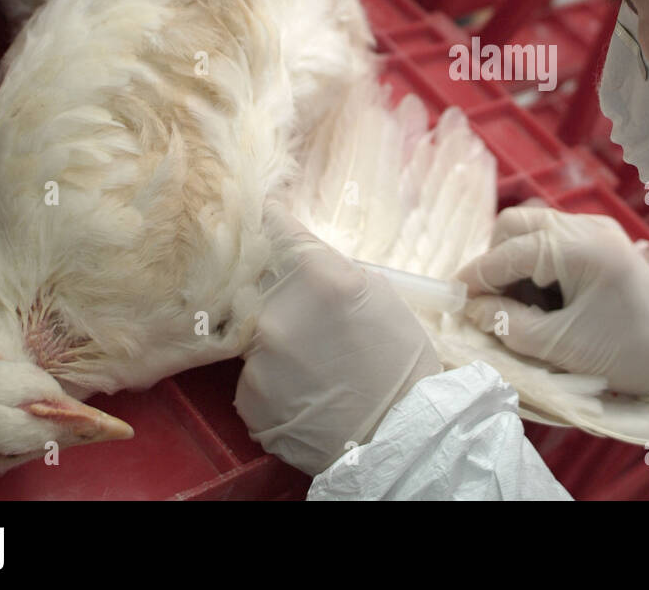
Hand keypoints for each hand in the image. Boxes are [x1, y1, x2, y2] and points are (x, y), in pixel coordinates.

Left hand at [235, 210, 441, 475]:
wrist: (401, 437)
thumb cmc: (400, 361)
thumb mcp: (376, 294)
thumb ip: (325, 269)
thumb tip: (290, 252)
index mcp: (316, 276)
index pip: (266, 224)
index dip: (261, 217)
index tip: (253, 212)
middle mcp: (277, 313)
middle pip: (248, 278)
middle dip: (263, 281)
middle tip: (293, 300)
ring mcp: (257, 360)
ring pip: (247, 331)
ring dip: (269, 337)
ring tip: (309, 358)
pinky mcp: (247, 400)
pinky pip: (248, 375)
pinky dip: (269, 379)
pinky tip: (301, 388)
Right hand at [457, 207, 648, 397]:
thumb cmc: (625, 352)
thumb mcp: (559, 346)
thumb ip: (507, 323)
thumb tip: (471, 309)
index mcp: (578, 247)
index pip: (508, 252)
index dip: (476, 276)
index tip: (453, 299)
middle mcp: (586, 226)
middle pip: (516, 224)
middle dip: (495, 260)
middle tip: (490, 302)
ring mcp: (596, 228)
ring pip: (532, 229)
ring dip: (515, 262)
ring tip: (521, 305)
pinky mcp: (602, 240)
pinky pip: (553, 239)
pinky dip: (537, 264)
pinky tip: (544, 299)